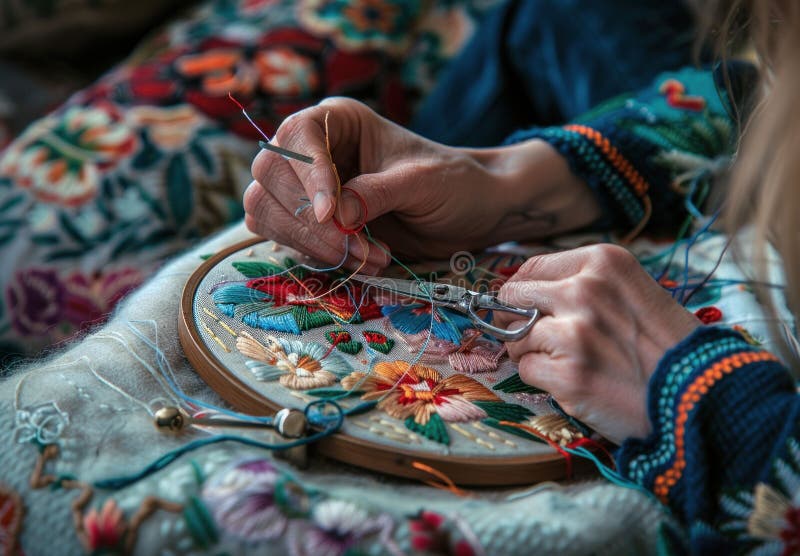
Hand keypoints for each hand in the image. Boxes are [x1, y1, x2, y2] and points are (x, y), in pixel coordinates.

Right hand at [244, 98, 600, 270]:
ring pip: (267, 212)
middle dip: (309, 220)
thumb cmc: (453, 183)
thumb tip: (334, 216)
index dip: (307, 176)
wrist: (471, 214)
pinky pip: (286, 240)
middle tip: (356, 246)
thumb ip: (375, 194)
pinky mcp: (311, 224)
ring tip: (370, 256)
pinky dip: (317, 256)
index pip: (296, 137)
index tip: (333, 216)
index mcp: (337, 121)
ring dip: (313, 244)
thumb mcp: (420, 182)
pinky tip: (363, 259)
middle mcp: (313, 151)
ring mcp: (306, 189)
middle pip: (269, 177)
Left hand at [495, 244, 699, 443]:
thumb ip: (582, 284)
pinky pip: (526, 370)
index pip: (531, 268)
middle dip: (520, 321)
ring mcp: (575, 332)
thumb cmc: (666, 346)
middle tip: (545, 340)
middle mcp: (585, 290)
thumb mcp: (632, 292)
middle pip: (515, 297)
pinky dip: (542, 380)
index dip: (525, 292)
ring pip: (516, 337)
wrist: (702, 395)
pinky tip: (575, 382)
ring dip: (533, 354)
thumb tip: (521, 290)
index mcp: (603, 263)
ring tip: (573, 364)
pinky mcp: (568, 374)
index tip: (532, 309)